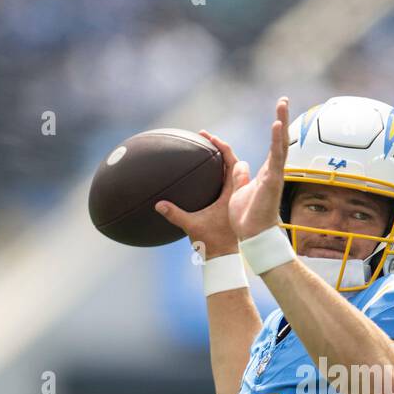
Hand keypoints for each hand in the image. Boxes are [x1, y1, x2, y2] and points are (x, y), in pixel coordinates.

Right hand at [155, 130, 240, 259]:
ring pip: (229, 172)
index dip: (221, 146)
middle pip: (231, 162)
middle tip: (203, 136)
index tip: (208, 136)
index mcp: (232, 193)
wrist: (224, 257)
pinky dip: (215, 173)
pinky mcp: (227, 203)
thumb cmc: (212, 242)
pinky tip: (201, 172)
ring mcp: (232, 198)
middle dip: (218, 147)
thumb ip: (175, 215)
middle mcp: (235, 192)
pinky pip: (223, 182)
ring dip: (219, 159)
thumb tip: (158, 205)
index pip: (232, 162)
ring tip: (203, 148)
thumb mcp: (192, 226)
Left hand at [228, 96, 289, 241]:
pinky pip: (276, 158)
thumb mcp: (237, 193)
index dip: (263, 133)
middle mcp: (271, 171)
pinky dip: (277, 140)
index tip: (253, 119)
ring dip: (282, 123)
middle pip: (278, 141)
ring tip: (283, 104)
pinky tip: (277, 125)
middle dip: (281, 119)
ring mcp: (274, 175)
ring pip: (280, 145)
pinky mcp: (273, 181)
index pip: (266, 147)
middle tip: (284, 100)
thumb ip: (238, 177)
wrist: (253, 236)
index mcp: (264, 173)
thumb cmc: (246, 220)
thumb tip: (238, 163)